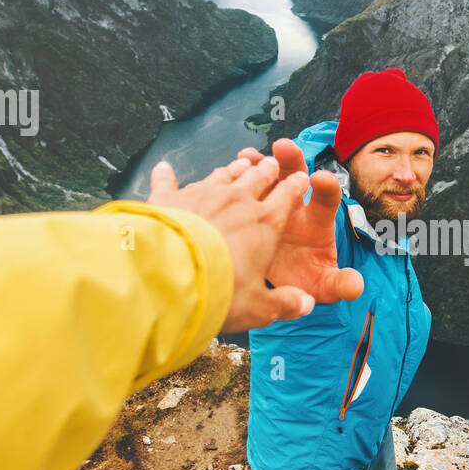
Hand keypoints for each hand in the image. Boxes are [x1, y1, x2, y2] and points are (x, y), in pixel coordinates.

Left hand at [146, 156, 314, 332]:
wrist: (169, 274)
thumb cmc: (218, 291)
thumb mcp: (258, 307)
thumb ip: (283, 303)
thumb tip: (304, 305)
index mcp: (265, 223)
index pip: (288, 196)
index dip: (295, 186)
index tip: (300, 178)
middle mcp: (237, 200)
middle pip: (257, 177)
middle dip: (267, 170)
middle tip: (271, 163)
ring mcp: (202, 194)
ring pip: (222, 174)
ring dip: (232, 168)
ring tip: (239, 162)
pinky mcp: (169, 197)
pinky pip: (168, 181)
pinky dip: (167, 175)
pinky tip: (164, 169)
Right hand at [234, 140, 363, 304]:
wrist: (279, 284)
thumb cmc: (306, 281)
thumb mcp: (324, 286)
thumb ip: (339, 284)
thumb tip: (354, 286)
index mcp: (318, 222)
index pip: (327, 199)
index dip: (327, 187)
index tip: (321, 178)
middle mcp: (296, 208)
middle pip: (297, 178)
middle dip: (292, 161)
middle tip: (283, 147)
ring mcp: (272, 205)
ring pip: (268, 179)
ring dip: (259, 165)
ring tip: (247, 156)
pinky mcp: (252, 210)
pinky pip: (246, 192)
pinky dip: (238, 182)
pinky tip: (227, 173)